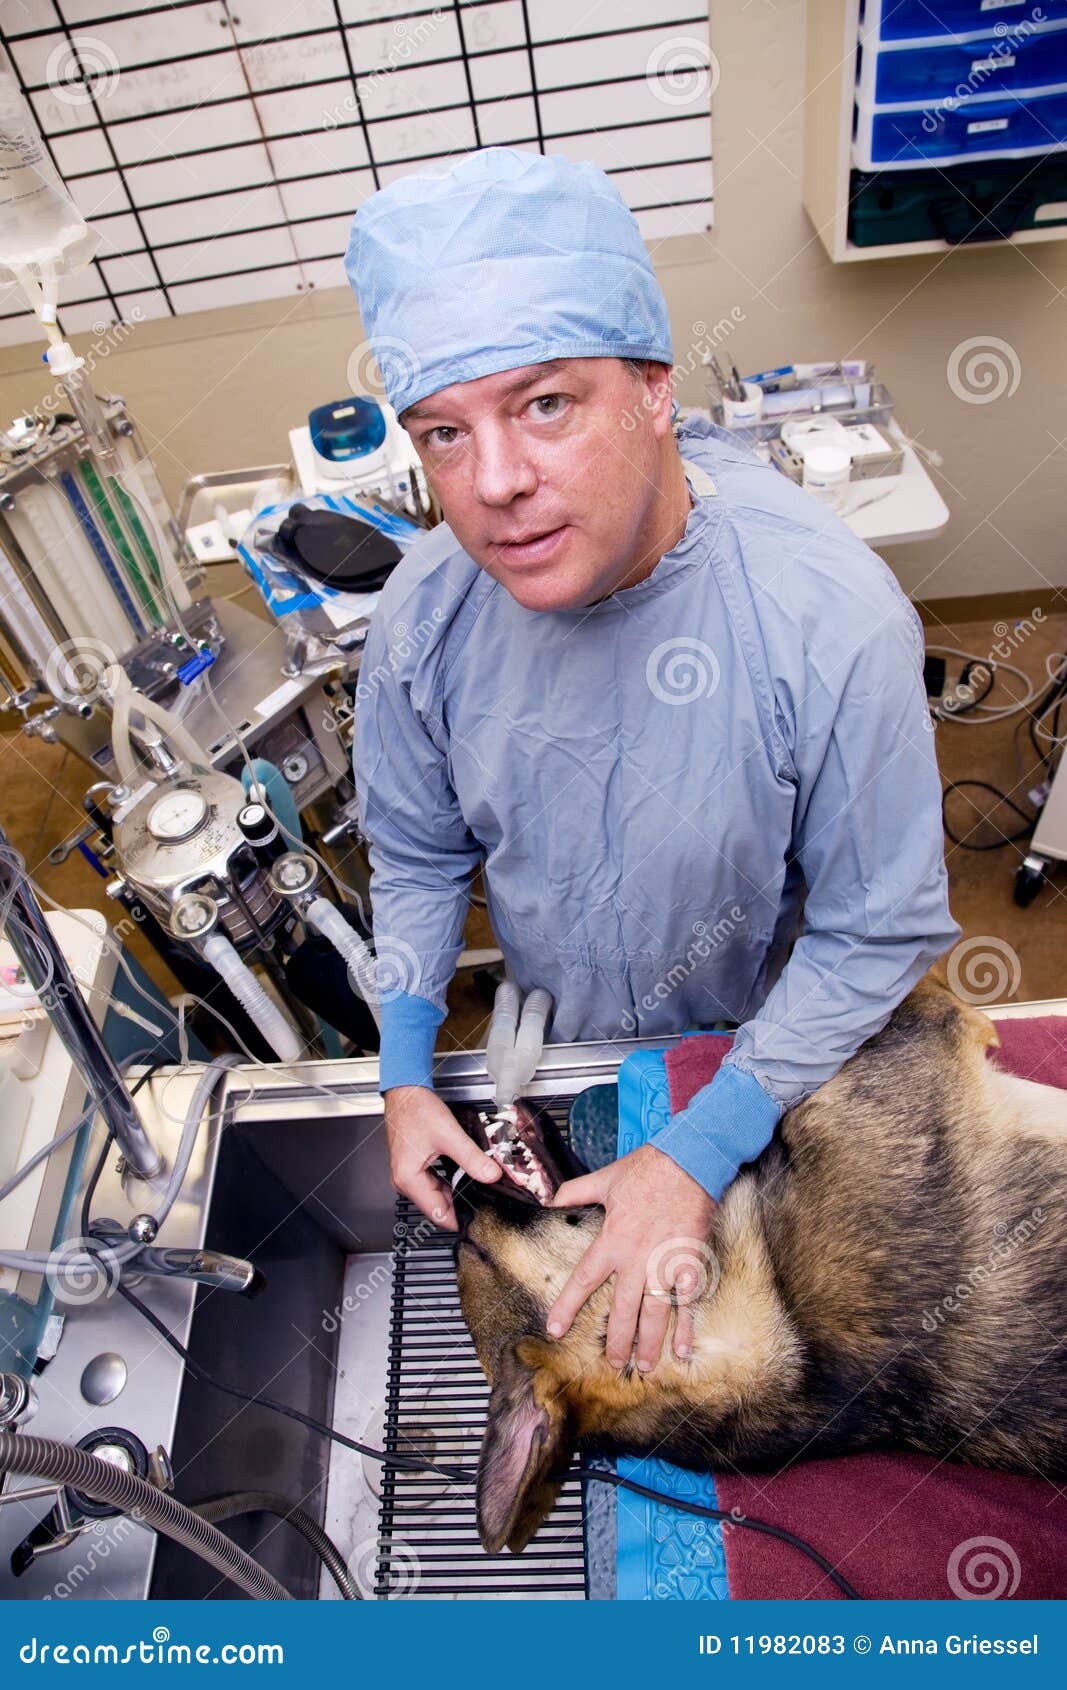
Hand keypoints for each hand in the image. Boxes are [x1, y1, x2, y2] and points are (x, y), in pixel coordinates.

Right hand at [383, 1085, 500, 1228]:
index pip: (438, 1215)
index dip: (460, 1220)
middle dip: (461, 1206)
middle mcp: (405, 1181)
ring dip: (456, 1193)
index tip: (480, 1219)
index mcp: (409, 1179)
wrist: (404, 1092)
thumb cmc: (416, 1109)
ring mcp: (408, 1175)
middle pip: (438, 1207)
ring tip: (477, 1189)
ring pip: (437, 1195)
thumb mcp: (449, 1135)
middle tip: (485, 1202)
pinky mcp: (414, 1166)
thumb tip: (491, 1176)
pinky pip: (434, 1183)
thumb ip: (472, 1158)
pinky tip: (463, 1177)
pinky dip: (449, 1182)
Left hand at [546, 1144, 715, 1372]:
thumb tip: (549, 1197)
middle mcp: (636, 1258)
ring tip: (643, 1367)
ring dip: (648, 1343)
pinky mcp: (690, 1262)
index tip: (555, 1329)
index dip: (568, 1306)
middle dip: (617, 1340)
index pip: (584, 1279)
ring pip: (654, 1312)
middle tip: (613, 1363)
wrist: (689, 1160)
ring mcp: (665, 1263)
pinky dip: (687, 1326)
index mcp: (612, 1239)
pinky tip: (683, 1349)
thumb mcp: (605, 1178)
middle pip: (622, 1308)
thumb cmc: (648, 1168)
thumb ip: (575, 1192)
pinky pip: (688, 1301)